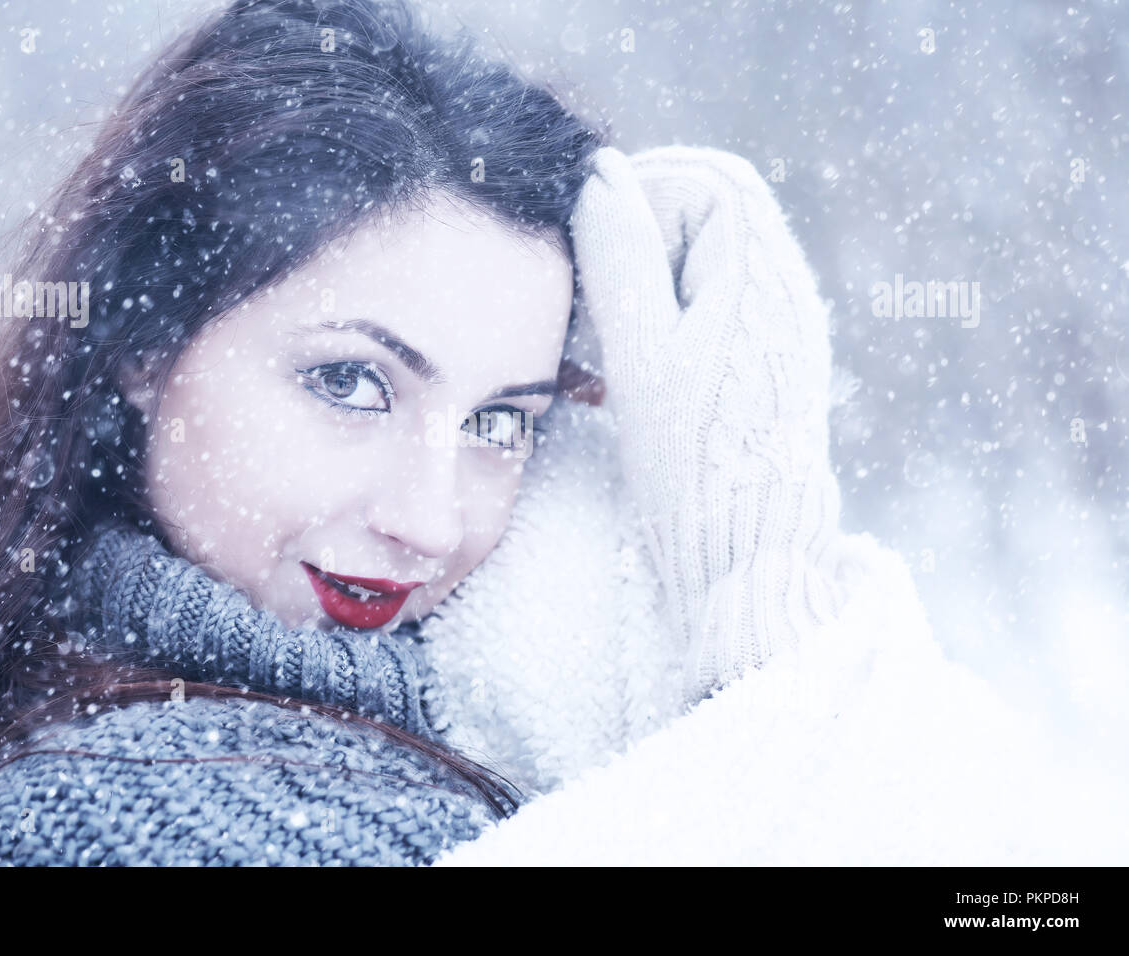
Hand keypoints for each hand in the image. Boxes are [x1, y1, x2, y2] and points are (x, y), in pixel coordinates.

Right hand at [570, 145, 846, 703]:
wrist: (753, 556)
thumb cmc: (692, 462)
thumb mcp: (639, 353)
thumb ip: (619, 257)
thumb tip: (600, 172)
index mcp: (761, 275)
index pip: (711, 182)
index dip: (645, 191)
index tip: (590, 241)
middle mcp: (784, 292)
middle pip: (714, 216)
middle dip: (643, 237)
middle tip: (592, 289)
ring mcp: (779, 330)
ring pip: (709, 265)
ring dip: (648, 282)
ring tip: (602, 337)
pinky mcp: (766, 368)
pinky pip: (715, 310)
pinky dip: (665, 320)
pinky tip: (628, 369)